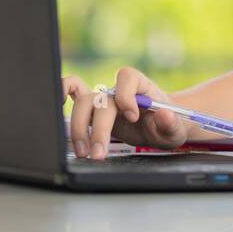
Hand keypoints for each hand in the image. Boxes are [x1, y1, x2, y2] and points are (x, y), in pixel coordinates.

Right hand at [62, 66, 191, 158]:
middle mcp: (118, 90)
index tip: (132, 116)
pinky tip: (56, 112)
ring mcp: (103, 99)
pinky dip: (61, 95)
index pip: (127, 78)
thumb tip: (164, 114)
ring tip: (85, 152)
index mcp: (141, 86)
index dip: (126, 95)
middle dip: (98, 127)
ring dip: (79, 127)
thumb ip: (171, 123)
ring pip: (82, 102)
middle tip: (99, 154)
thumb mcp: (176, 128)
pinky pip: (72, 91)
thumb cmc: (167, 125)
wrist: (161, 128)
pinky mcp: (93, 110)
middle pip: (100, 99)